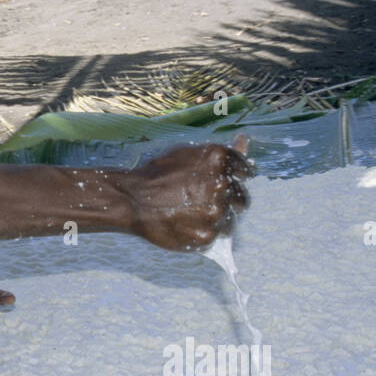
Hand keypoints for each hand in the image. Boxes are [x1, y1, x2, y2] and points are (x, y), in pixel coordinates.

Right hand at [124, 134, 253, 250]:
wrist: (131, 200)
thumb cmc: (156, 174)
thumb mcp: (186, 153)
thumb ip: (217, 153)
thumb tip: (245, 140)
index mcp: (218, 158)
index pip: (245, 169)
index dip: (236, 177)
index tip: (228, 182)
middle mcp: (222, 183)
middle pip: (241, 197)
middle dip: (229, 200)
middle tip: (207, 201)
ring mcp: (216, 211)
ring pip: (230, 219)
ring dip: (217, 218)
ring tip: (193, 215)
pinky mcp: (208, 234)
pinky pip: (216, 235)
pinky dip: (205, 232)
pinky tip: (187, 226)